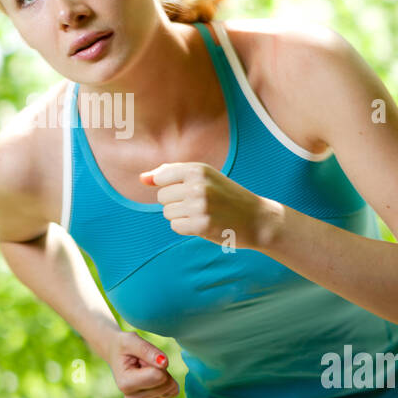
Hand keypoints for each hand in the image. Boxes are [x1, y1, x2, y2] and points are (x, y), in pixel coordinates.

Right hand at [106, 330, 179, 397]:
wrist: (116, 354)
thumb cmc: (123, 346)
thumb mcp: (131, 340)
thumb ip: (147, 350)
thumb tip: (164, 363)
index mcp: (126, 384)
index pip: (159, 376)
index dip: (158, 362)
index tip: (143, 357)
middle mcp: (132, 397)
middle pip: (166, 385)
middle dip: (162, 369)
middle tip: (145, 362)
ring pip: (170, 390)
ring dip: (164, 375)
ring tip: (147, 368)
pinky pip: (171, 393)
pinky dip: (166, 382)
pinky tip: (152, 376)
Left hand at [139, 162, 277, 250]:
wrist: (256, 218)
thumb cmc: (226, 195)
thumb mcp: (203, 176)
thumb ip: (170, 174)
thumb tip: (141, 178)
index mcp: (198, 169)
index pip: (161, 177)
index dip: (169, 187)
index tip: (187, 190)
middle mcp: (198, 185)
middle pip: (162, 197)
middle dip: (175, 203)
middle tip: (198, 204)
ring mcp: (200, 206)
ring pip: (167, 213)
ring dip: (181, 216)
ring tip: (202, 213)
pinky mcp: (201, 225)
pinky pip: (176, 227)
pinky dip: (186, 228)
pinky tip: (202, 224)